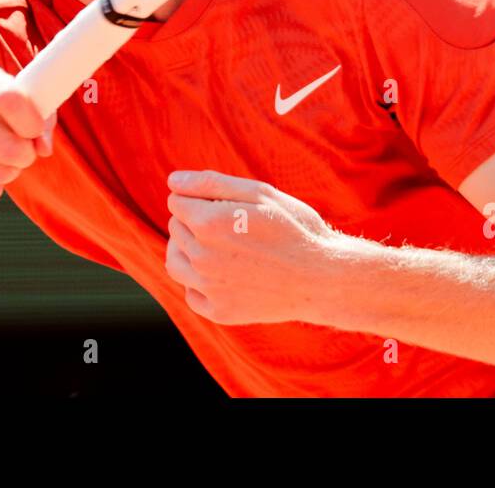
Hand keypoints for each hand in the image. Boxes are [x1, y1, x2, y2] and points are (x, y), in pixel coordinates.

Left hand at [164, 169, 339, 324]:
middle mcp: (202, 256)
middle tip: (233, 227)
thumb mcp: (259, 193)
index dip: (200, 198)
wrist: (322, 278)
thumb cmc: (294, 229)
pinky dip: (200, 283)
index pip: (176, 201)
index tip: (227, 205)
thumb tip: (172, 182)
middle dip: (195, 222)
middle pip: (175, 228)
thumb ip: (210, 183)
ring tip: (219, 247)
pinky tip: (226, 275)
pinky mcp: (218, 312)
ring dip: (189, 250)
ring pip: (174, 262)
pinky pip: (191, 293)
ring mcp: (208, 288)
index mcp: (208, 222)